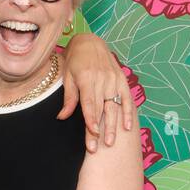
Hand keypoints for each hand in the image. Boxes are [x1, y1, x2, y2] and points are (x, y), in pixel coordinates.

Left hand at [58, 34, 133, 152]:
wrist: (90, 41)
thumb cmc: (75, 60)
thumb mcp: (67, 76)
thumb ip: (68, 98)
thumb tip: (61, 117)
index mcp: (87, 78)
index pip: (90, 103)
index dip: (91, 119)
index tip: (92, 133)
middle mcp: (103, 80)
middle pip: (101, 109)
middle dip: (99, 130)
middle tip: (96, 148)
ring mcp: (114, 80)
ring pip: (114, 107)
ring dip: (112, 126)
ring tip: (110, 143)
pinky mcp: (121, 80)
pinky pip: (126, 99)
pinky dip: (127, 113)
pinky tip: (127, 127)